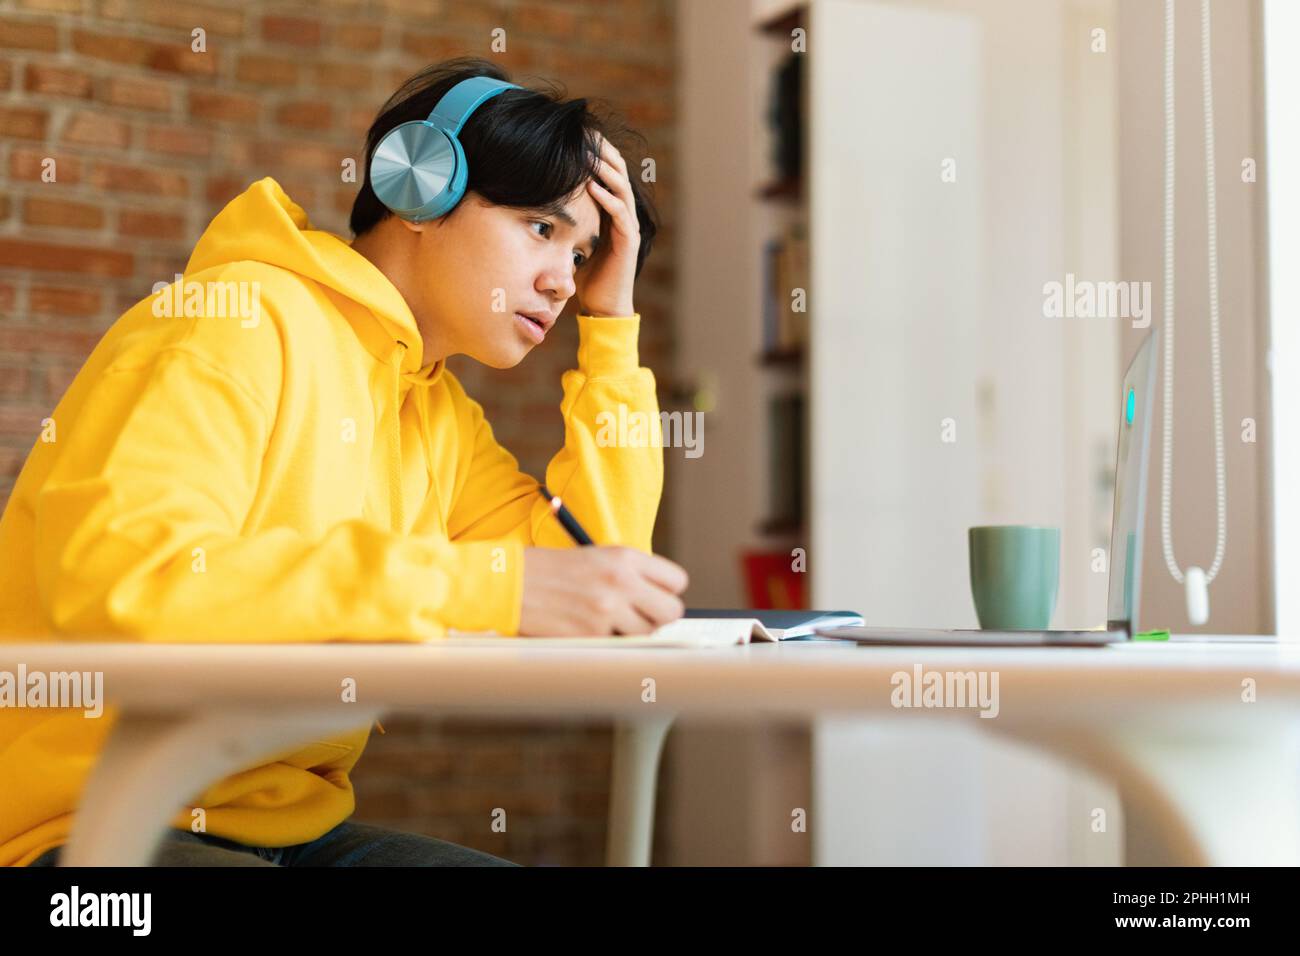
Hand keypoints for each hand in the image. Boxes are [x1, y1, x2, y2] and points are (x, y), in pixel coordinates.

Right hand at [519, 546, 688, 635]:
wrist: (512, 582)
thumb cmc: (556, 570)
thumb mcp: (599, 558)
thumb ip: (632, 575)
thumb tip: (662, 603)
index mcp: (625, 557)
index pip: (677, 581)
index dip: (667, 592)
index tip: (653, 597)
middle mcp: (621, 582)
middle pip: (672, 611)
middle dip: (659, 617)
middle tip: (639, 615)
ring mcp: (607, 610)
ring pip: (648, 634)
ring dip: (633, 633)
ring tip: (608, 621)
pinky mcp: (592, 634)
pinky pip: (619, 645)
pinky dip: (609, 641)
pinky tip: (588, 628)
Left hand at [575, 136, 638, 317]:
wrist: (603, 306)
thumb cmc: (586, 274)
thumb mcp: (573, 239)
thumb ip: (567, 219)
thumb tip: (538, 201)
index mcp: (612, 211)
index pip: (608, 173)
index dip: (597, 153)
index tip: (579, 135)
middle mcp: (624, 215)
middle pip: (619, 173)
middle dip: (604, 153)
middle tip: (587, 134)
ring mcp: (629, 227)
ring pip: (621, 189)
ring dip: (606, 171)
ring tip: (590, 154)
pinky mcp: (629, 242)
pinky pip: (620, 214)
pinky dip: (608, 198)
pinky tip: (593, 186)